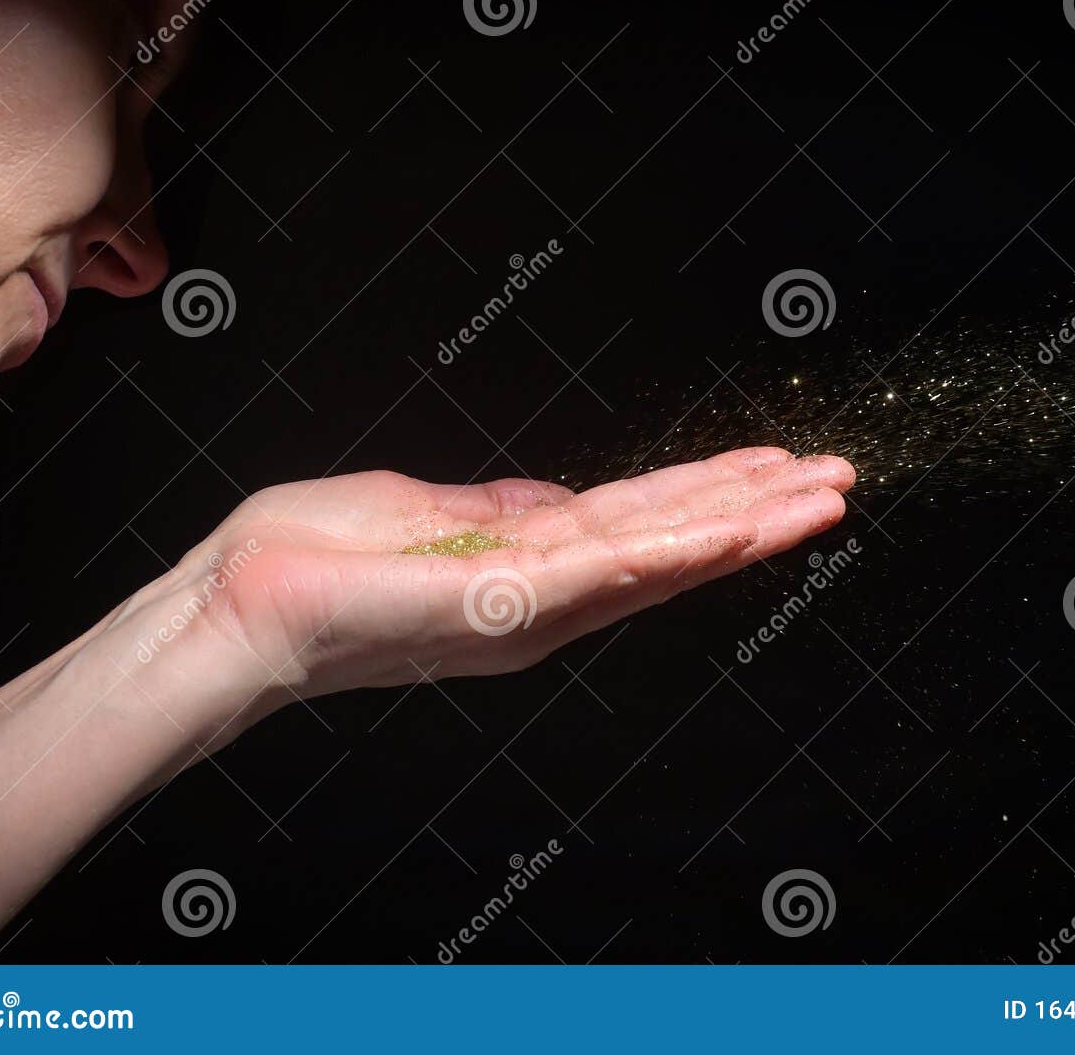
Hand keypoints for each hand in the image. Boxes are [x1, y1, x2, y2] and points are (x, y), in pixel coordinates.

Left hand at [185, 447, 855, 702]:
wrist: (237, 606)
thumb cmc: (312, 559)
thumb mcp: (428, 512)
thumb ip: (503, 512)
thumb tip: (559, 501)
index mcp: (528, 568)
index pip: (643, 525)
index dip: (715, 495)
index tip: (779, 468)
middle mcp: (544, 596)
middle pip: (671, 544)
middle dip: (757, 511)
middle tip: (838, 480)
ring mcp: (529, 603)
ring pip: (659, 557)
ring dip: (744, 526)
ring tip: (818, 498)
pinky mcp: (500, 600)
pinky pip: (605, 568)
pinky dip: (676, 546)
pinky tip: (735, 523)